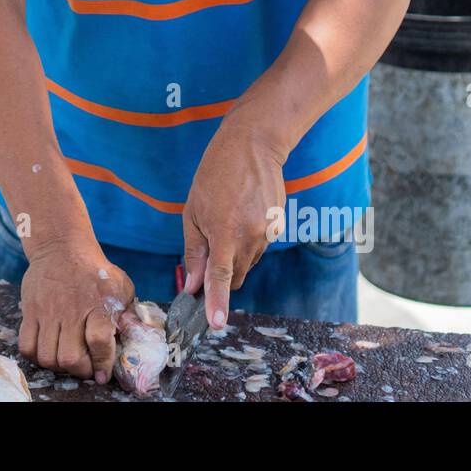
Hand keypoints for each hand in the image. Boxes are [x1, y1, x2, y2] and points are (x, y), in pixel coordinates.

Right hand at [18, 238, 133, 382]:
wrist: (61, 246)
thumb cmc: (94, 270)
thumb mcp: (121, 286)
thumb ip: (128, 312)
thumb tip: (133, 337)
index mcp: (98, 305)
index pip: (99, 343)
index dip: (102, 364)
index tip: (103, 373)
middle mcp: (71, 311)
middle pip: (70, 358)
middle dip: (80, 370)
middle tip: (85, 366)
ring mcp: (48, 312)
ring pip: (47, 357)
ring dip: (58, 366)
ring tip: (66, 359)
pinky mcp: (30, 311)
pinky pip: (26, 346)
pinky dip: (36, 356)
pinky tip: (48, 350)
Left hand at [181, 122, 288, 328]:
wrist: (252, 147)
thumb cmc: (214, 176)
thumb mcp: (193, 211)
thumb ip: (195, 250)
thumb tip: (194, 283)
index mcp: (225, 231)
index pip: (221, 276)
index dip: (218, 302)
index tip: (216, 323)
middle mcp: (250, 236)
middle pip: (235, 275)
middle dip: (221, 274)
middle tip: (208, 250)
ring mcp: (268, 232)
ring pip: (247, 262)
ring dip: (235, 255)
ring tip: (226, 218)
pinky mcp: (278, 227)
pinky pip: (259, 247)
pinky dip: (247, 241)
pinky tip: (242, 214)